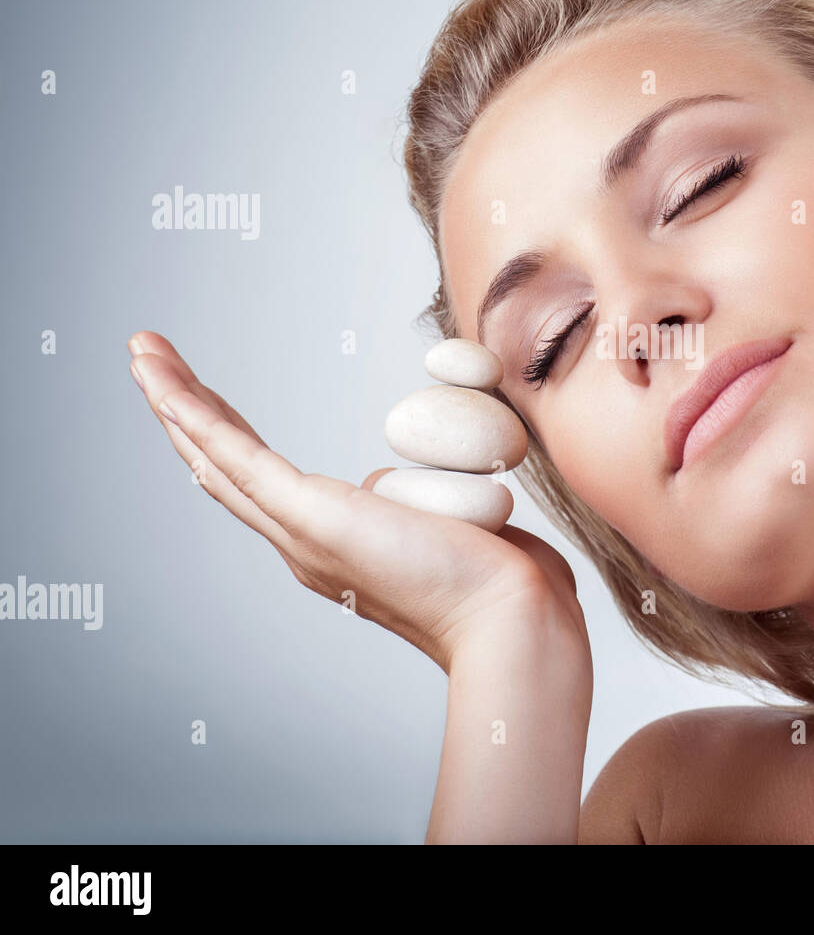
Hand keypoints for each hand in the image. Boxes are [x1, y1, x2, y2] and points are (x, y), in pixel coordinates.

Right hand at [126, 331, 589, 672]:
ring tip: (141, 354)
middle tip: (151, 365)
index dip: (228, 440)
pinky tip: (162, 379)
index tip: (204, 404)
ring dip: (174, 403)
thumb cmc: (499, 582)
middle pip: (226, 468)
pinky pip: (236, 455)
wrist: (512, 620)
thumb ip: (413, 507)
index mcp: (334, 545)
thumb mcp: (447, 527)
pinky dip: (192, 412)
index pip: (264, 482)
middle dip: (186, 415)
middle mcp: (305, 544)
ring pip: (218, 456)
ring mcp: (302, 533)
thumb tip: (395, 490)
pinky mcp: (312, 518)